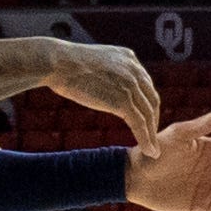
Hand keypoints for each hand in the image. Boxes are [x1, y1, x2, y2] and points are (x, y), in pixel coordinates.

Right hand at [41, 40, 160, 139]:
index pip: (145, 85)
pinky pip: (139, 124)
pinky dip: (146, 139)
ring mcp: (130, 85)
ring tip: (153, 151)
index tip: (145, 118)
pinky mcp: (122, 100)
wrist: (57, 63)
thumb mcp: (93, 62)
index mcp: (128, 58)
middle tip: (151, 136)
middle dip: (153, 120)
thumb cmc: (64, 63)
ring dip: (152, 134)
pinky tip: (150, 152)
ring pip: (148, 114)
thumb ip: (105, 71)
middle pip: (151, 100)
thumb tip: (99, 80)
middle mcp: (134, 69)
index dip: (147, 103)